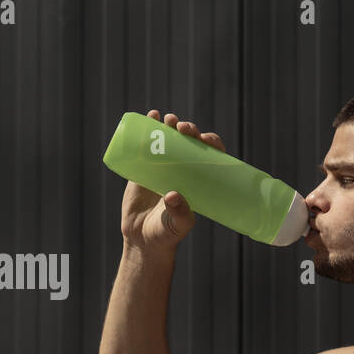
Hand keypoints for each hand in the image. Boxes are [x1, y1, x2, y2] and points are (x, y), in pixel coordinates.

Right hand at [120, 109, 227, 251]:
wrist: (142, 238)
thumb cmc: (167, 233)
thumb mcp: (178, 225)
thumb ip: (179, 213)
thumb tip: (173, 195)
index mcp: (200, 181)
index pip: (211, 156)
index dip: (211, 143)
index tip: (205, 139)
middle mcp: (184, 170)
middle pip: (190, 142)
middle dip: (189, 130)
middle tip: (182, 127)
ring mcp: (164, 166)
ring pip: (170, 139)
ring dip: (170, 124)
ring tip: (167, 119)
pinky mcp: (144, 167)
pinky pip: (147, 144)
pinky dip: (149, 127)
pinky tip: (151, 116)